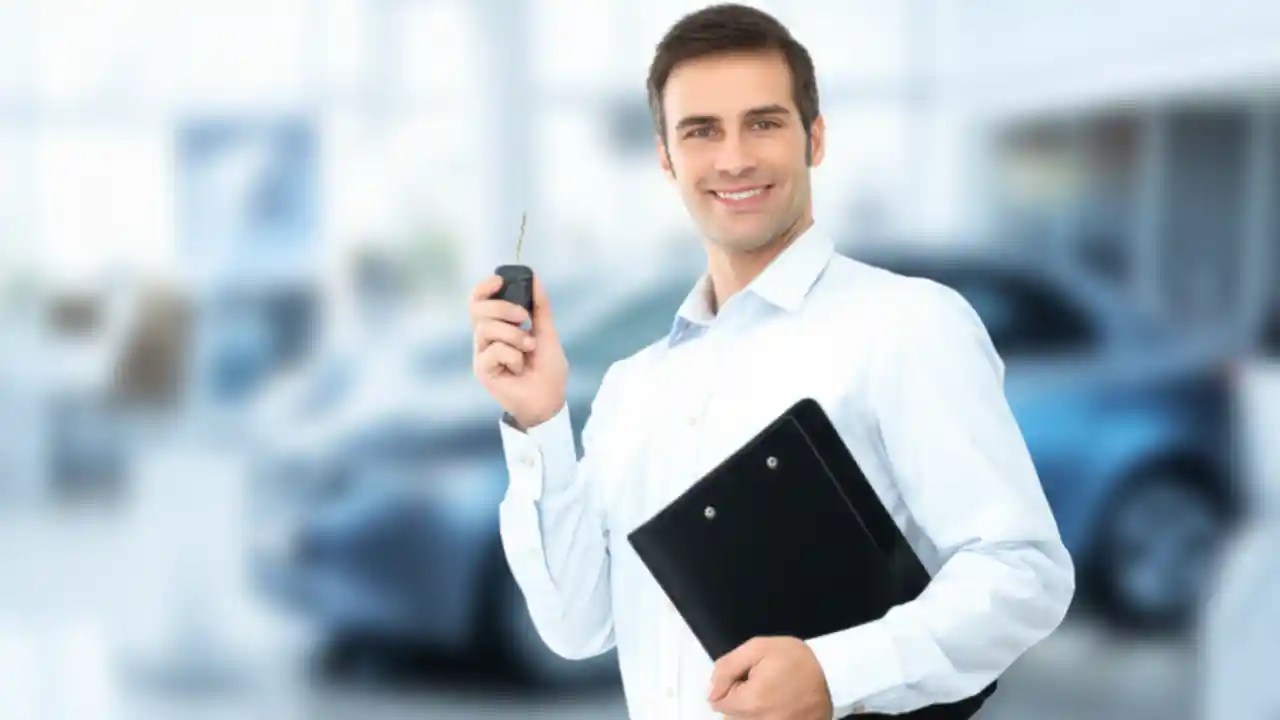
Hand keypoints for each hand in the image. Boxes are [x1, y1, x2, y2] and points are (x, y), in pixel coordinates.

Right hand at [469, 273, 567, 428]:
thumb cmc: (547, 369)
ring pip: (486, 329)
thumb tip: (535, 278)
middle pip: (477, 309)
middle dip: (503, 308)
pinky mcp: (482, 370)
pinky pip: (493, 350)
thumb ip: (540, 307)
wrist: (550, 399)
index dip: (484, 288)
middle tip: (524, 318)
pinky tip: (519, 367)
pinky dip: (512, 355)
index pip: (479, 301)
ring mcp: (482, 355)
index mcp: (498, 327)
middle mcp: (485, 339)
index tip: (500, 280)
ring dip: (514, 336)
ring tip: (529, 348)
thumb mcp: (547, 332)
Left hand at [707, 636, 833, 719]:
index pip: (718, 701)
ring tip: (770, 694)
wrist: (835, 676)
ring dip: (749, 709)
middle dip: (738, 698)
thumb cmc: (796, 660)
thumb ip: (727, 667)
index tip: (747, 676)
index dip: (729, 685)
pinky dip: (762, 715)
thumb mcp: (759, 648)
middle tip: (761, 683)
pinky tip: (776, 705)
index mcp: (751, 701)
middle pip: (729, 715)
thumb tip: (710, 691)